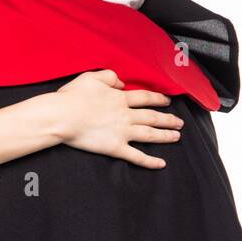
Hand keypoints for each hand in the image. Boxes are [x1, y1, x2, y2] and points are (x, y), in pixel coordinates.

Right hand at [53, 70, 183, 168]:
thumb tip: (121, 82)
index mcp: (119, 98)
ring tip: (176, 137)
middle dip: (168, 119)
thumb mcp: (91, 77)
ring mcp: (122, 132)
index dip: (158, 99)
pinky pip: (136, 156)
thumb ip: (109, 76)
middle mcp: (125, 115)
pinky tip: (161, 163)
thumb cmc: (73, 96)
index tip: (167, 101)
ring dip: (165, 136)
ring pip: (150, 135)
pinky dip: (150, 161)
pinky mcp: (115, 148)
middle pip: (152, 117)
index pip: (145, 98)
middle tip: (179, 122)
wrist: (62, 116)